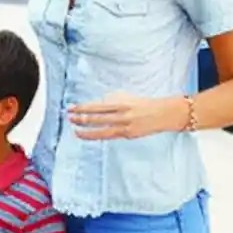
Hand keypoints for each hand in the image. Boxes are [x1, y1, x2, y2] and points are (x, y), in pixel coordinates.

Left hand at [69, 92, 185, 139]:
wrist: (163, 113)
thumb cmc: (142, 103)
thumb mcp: (126, 96)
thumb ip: (110, 99)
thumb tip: (96, 105)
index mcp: (120, 103)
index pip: (96, 106)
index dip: (82, 108)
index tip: (71, 108)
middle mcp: (122, 115)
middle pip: (96, 118)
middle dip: (80, 118)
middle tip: (69, 117)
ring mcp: (125, 127)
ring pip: (101, 130)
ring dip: (86, 130)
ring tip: (75, 130)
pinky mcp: (129, 135)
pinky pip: (110, 136)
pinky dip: (98, 135)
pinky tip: (89, 135)